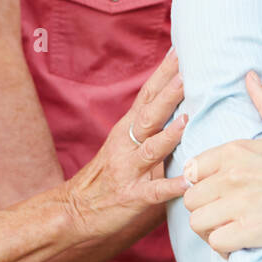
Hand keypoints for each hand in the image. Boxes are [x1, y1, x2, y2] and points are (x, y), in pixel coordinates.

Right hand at [62, 49, 190, 240]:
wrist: (74, 212)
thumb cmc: (109, 176)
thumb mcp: (126, 144)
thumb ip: (152, 125)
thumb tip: (186, 102)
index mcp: (128, 129)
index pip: (148, 94)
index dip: (164, 72)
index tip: (182, 49)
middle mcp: (126, 144)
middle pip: (149, 114)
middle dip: (169, 94)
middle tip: (188, 73)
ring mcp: (128, 170)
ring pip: (151, 148)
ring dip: (169, 134)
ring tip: (188, 120)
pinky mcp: (132, 197)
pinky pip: (154, 192)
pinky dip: (171, 186)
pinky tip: (188, 182)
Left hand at [183, 71, 261, 256]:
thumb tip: (250, 75)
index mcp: (235, 150)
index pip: (191, 171)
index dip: (202, 184)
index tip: (219, 192)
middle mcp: (231, 175)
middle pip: (190, 200)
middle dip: (205, 209)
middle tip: (224, 214)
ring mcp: (238, 204)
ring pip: (198, 223)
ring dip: (211, 230)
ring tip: (229, 230)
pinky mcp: (248, 231)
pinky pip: (217, 243)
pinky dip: (224, 248)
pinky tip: (239, 244)